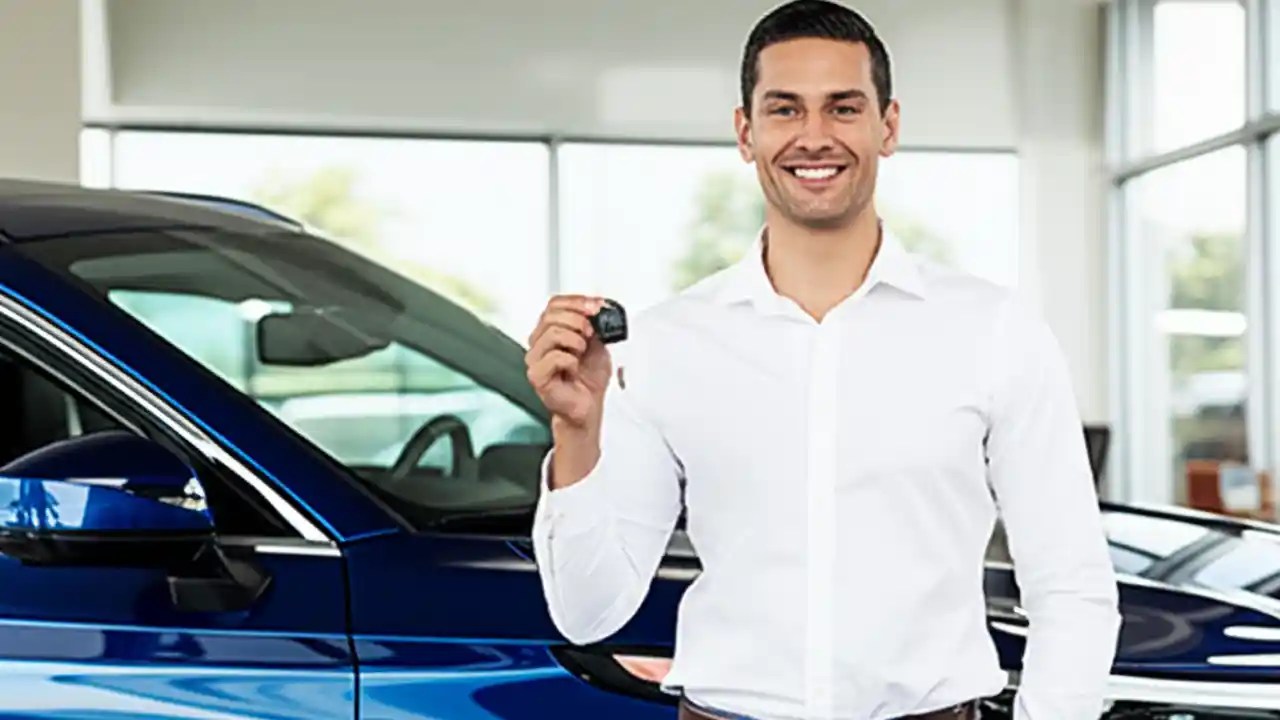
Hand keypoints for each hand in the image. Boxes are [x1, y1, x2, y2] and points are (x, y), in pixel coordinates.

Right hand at [525, 295, 612, 428]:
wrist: (589, 406)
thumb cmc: (589, 379)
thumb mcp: (598, 343)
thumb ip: (595, 324)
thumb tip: (599, 306)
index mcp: (550, 330)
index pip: (555, 304)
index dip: (577, 302)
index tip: (596, 307)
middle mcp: (539, 342)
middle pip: (552, 315)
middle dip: (578, 320)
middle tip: (591, 333)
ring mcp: (535, 359)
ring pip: (552, 332)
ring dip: (576, 341)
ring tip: (582, 353)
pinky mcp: (537, 376)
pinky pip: (554, 357)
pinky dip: (571, 361)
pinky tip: (573, 369)